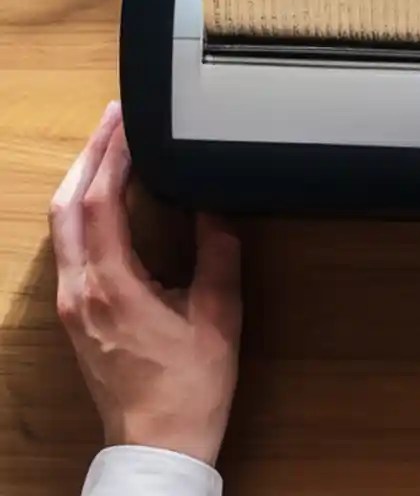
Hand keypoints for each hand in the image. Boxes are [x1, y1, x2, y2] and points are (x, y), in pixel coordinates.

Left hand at [48, 102, 241, 465]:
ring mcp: (71, 303)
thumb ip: (218, 256)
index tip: (129, 123)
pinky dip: (80, 210)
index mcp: (111, 287)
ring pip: (60, 224)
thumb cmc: (190, 387)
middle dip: (89, 155)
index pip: (100, 203)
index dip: (113, 156)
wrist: (159, 441)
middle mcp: (79, 290)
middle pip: (66, 205)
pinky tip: (103, 200)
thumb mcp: (218, 317)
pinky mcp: (74, 314)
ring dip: (80, 180)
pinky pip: (68, 246)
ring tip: (108, 149)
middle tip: (114, 120)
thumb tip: (216, 210)